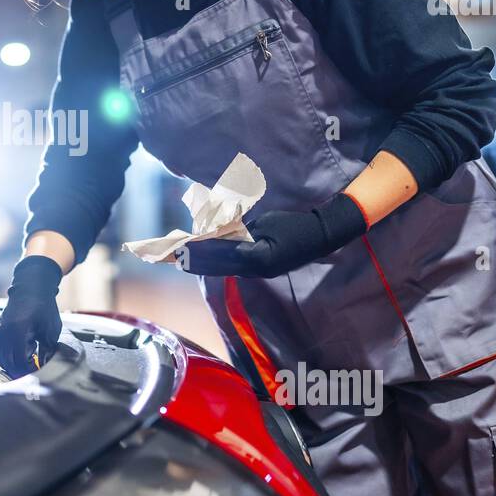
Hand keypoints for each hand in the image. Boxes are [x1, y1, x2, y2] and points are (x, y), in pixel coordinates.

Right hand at [0, 255, 63, 376]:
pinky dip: (6, 358)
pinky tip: (18, 357)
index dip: (28, 371)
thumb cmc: (43, 305)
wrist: (31, 285)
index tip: (38, 373)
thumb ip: (48, 348)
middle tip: (33, 373)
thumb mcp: (51, 328)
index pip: (19, 360)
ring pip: (1, 357)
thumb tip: (45, 364)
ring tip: (26, 365)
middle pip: (8, 362)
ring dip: (13, 365)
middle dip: (21, 370)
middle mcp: (5, 331)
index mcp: (18, 330)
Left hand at [176, 192, 367, 278]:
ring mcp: (260, 272)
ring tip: (182, 260)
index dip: (199, 252)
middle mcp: (257, 269)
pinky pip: (235, 267)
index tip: (180, 248)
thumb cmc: (295, 224)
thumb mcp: (265, 223)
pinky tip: (205, 261)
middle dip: (195, 261)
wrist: (322, 236)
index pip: (221, 255)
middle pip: (219, 267)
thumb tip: (218, 235)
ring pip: (225, 269)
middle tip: (173, 256)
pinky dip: (217, 263)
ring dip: (203, 264)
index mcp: (258, 257)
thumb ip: (241, 231)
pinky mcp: (262, 270)